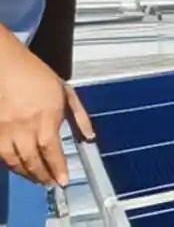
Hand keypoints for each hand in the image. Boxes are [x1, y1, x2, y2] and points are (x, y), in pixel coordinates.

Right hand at [0, 44, 94, 185]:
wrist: (5, 64)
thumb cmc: (36, 75)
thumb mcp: (66, 92)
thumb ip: (79, 117)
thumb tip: (90, 137)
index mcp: (46, 115)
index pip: (52, 151)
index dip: (57, 169)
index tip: (62, 180)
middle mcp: (24, 126)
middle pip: (32, 161)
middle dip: (42, 176)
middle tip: (50, 183)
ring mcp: (4, 129)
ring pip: (13, 162)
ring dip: (26, 173)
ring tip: (36, 177)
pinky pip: (0, 154)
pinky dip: (10, 164)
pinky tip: (18, 165)